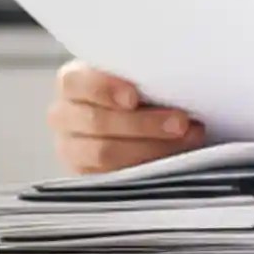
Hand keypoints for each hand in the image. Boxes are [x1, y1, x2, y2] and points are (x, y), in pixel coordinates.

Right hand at [48, 60, 205, 173]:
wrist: (142, 120)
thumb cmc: (142, 90)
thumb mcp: (139, 77)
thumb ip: (145, 76)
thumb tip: (175, 79)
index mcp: (73, 83)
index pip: (76, 83)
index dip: (104, 90)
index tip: (134, 97)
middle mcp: (65, 116)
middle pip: (96, 123)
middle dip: (143, 124)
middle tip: (180, 122)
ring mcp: (74, 149)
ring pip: (105, 153)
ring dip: (152, 147)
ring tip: (187, 138)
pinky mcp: (90, 175)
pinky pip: (116, 176)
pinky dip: (149, 168)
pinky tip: (175, 158)